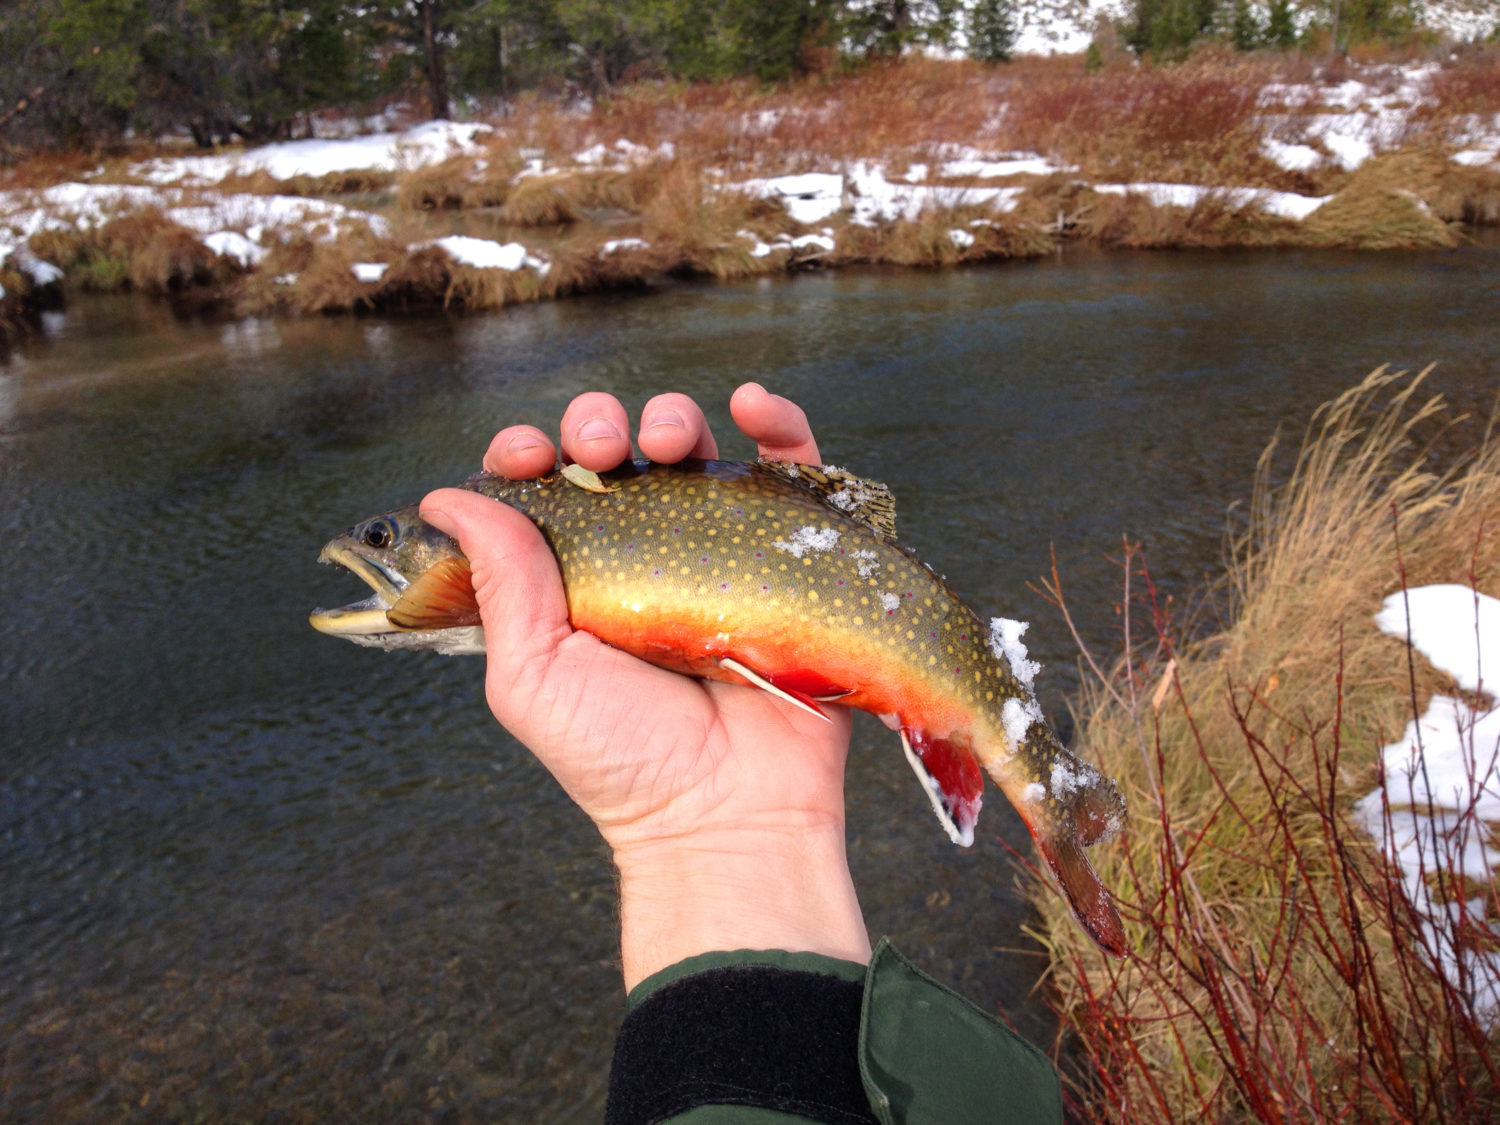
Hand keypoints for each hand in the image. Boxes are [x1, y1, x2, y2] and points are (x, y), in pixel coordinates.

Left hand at [420, 384, 871, 988]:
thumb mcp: (533, 675)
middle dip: (598, 427)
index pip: (544, 490)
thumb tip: (447, 495)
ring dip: (673, 418)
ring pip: (695, 451)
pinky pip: (791, 473)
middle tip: (600, 448)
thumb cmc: (622, 760)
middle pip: (617, 456)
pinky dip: (778, 423)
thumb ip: (500, 583)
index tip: (526, 456)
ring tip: (668, 439)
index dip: (528, 453)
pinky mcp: (790, 557)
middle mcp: (644, 557)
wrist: (727, 815)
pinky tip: (752, 402)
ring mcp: (720, 553)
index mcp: (574, 579)